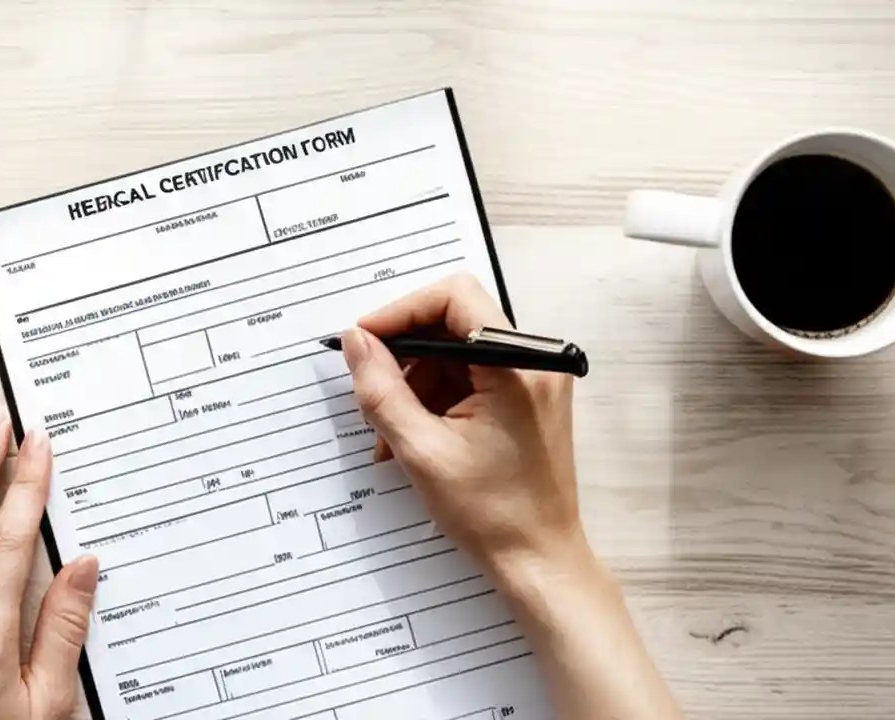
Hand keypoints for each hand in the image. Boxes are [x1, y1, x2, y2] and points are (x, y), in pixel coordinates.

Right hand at [341, 273, 581, 573]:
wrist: (538, 560)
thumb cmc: (492, 514)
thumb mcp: (420, 450)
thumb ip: (382, 390)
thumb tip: (356, 342)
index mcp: (518, 365)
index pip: (454, 297)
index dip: (401, 312)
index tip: (364, 341)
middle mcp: (535, 361)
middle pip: (453, 323)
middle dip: (404, 356)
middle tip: (372, 392)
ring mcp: (534, 380)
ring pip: (455, 352)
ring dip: (415, 384)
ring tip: (389, 434)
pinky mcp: (527, 399)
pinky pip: (470, 377)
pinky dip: (435, 399)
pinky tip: (413, 437)